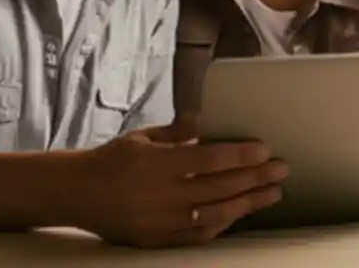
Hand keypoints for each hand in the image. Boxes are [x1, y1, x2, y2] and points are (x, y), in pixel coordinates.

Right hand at [72, 115, 287, 247]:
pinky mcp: (158, 240)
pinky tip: (240, 213)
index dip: (240, 155)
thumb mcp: (142, 136)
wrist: (76, 193)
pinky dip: (222, 224)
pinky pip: (198, 236)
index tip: (265, 149)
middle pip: (220, 187)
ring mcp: (161, 221)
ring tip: (272, 193)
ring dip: (248, 203)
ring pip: (215, 214)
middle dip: (256, 178)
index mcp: (158, 163)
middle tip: (282, 169)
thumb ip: (177, 131)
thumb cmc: (112, 159)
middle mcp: (162, 194)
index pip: (209, 159)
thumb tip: (205, 118)